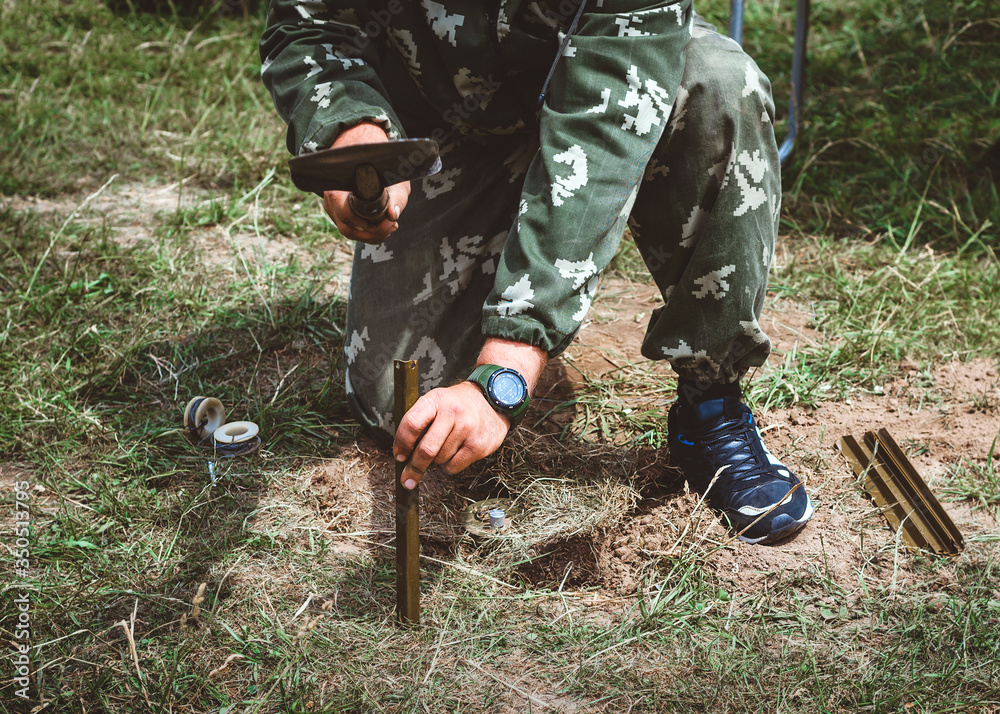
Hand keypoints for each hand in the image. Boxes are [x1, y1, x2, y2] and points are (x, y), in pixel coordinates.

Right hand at [322, 122, 410, 244]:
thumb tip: (392, 215)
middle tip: (392, 226)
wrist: (363, 150)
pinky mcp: (339, 213)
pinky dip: (367, 232)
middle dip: (371, 234)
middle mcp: (331, 199)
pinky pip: (350, 228)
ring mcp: (334, 208)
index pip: (342, 212)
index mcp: (338, 187)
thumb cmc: (377, 164)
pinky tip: (383, 226)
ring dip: (371, 235)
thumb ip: (395, 197)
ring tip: (390, 225)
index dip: (357, 222)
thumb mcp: (392, 179)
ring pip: (349, 230)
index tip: (375, 223)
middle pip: (346, 227)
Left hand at [392, 381, 509, 488]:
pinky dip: (449, 466)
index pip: (412, 424)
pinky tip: (454, 453)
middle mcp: (452, 413)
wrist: (492, 400)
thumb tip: (404, 453)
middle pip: (426, 449)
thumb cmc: (458, 404)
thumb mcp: (437, 402)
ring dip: (436, 461)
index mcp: (436, 400)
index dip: (401, 444)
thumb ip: (420, 422)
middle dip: (414, 467)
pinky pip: (454, 466)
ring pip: (439, 459)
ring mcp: (467, 429)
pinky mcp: (478, 445)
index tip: (399, 456)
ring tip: (445, 447)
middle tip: (408, 477)